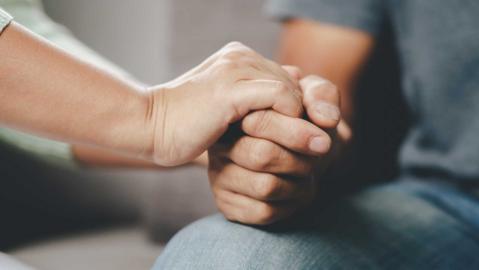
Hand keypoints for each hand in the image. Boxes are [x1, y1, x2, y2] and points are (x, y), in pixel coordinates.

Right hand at [145, 42, 302, 165]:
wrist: (152, 127)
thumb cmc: (188, 124)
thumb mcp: (227, 108)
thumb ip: (254, 99)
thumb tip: (289, 97)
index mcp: (238, 57)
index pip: (286, 77)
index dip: (300, 106)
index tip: (307, 134)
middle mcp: (239, 56)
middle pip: (293, 82)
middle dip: (307, 114)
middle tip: (318, 143)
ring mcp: (234, 69)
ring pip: (291, 90)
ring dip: (304, 122)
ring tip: (314, 147)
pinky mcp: (231, 89)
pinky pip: (280, 98)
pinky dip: (292, 121)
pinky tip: (288, 142)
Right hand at [208, 71, 350, 224]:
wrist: (302, 152)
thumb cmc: (304, 121)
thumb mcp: (314, 98)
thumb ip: (321, 96)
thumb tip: (325, 119)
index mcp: (235, 113)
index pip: (260, 122)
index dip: (298, 133)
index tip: (322, 140)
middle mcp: (220, 144)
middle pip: (262, 156)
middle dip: (302, 161)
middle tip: (317, 158)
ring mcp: (219, 175)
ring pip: (265, 186)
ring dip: (299, 184)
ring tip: (307, 173)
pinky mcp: (227, 203)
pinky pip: (264, 211)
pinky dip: (291, 205)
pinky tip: (295, 192)